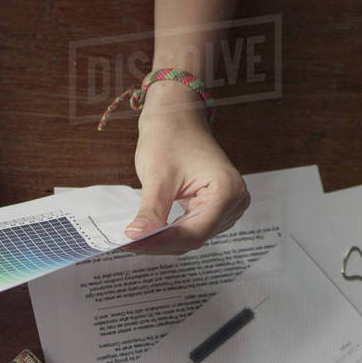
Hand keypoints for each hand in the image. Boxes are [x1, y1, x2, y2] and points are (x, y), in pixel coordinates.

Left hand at [124, 82, 249, 254]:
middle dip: (159, 243)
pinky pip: (191, 229)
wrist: (176, 117)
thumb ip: (150, 212)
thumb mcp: (157, 177)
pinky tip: (148, 231)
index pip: (194, 233)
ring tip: (134, 239)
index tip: (131, 245)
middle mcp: (234, 201)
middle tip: (127, 244)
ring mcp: (227, 206)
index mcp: (227, 191)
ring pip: (191, 237)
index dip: (161, 243)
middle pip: (194, 237)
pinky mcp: (215, 208)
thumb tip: (135, 239)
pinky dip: (169, 233)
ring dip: (162, 241)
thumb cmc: (169, 136)